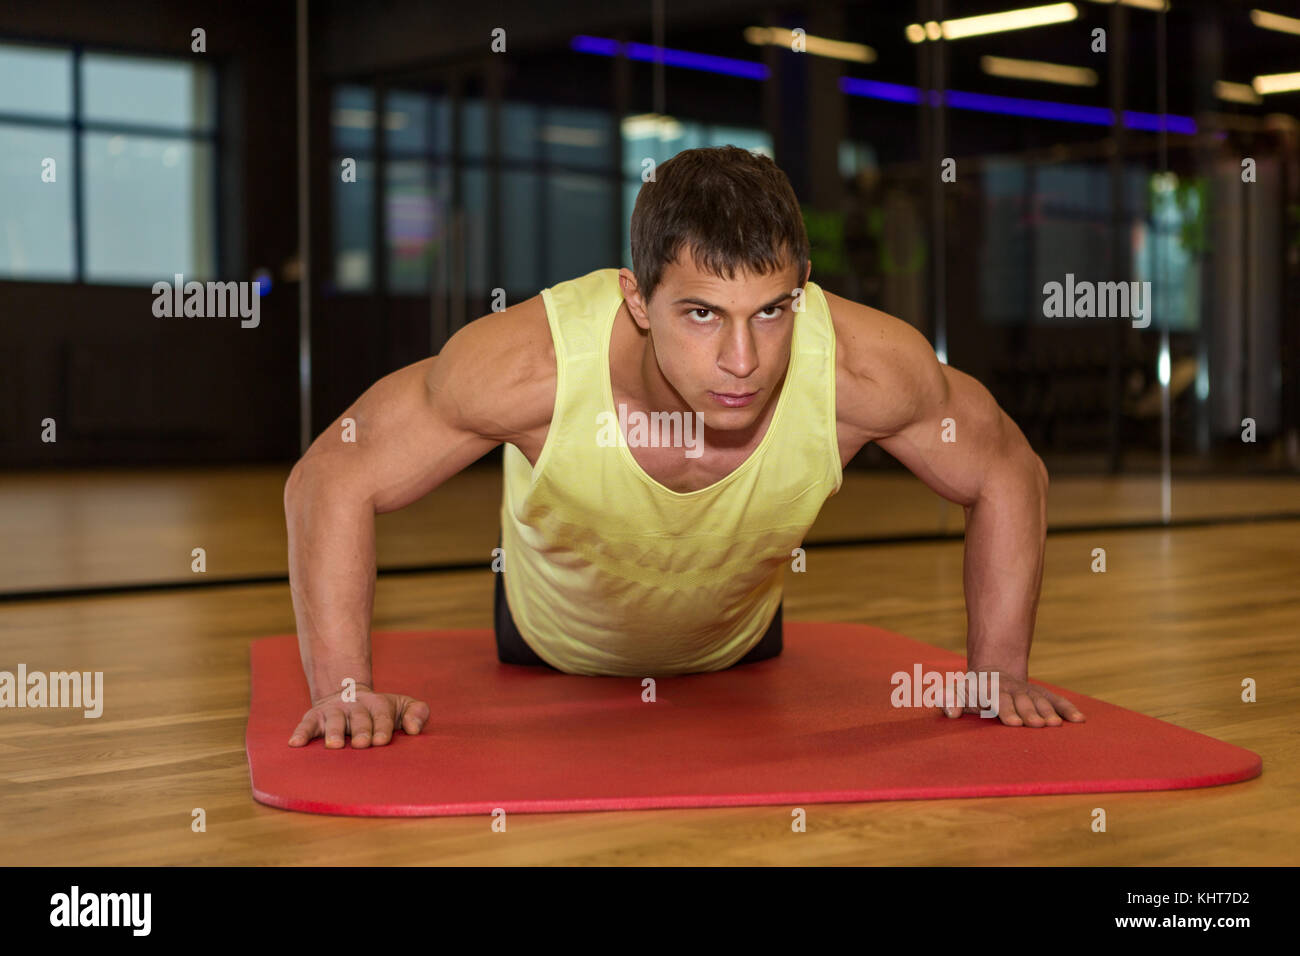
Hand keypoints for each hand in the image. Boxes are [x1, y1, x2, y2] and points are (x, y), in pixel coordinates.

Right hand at [288, 684, 429, 748]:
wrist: (348, 693)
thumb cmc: (380, 710)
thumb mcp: (402, 706)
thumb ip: (417, 713)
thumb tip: (414, 729)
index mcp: (377, 705)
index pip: (382, 716)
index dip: (383, 727)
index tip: (383, 741)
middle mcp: (355, 707)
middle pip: (359, 718)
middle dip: (361, 730)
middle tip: (363, 744)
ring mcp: (334, 711)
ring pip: (334, 721)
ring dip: (334, 733)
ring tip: (335, 746)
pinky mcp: (315, 718)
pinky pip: (306, 725)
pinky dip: (301, 733)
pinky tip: (295, 744)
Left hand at [942, 670, 1084, 727]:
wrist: (992, 673)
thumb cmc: (973, 692)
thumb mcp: (959, 694)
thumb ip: (951, 701)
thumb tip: (950, 712)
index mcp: (990, 690)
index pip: (998, 700)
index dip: (1006, 710)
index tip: (1014, 723)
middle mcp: (1012, 690)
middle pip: (1022, 701)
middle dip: (1030, 712)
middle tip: (1038, 725)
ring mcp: (1028, 692)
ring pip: (1040, 700)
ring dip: (1049, 712)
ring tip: (1057, 725)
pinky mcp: (1042, 695)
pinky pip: (1056, 700)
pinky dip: (1067, 708)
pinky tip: (1079, 719)